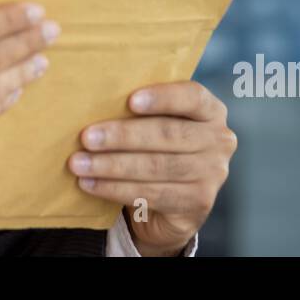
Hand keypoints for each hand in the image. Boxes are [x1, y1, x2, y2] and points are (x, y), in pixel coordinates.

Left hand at [68, 81, 235, 256]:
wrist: (171, 202)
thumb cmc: (157, 148)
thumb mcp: (156, 123)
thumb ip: (139, 108)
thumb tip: (92, 97)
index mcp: (211, 110)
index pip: (192, 97)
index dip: (162, 98)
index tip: (130, 101)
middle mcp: (220, 140)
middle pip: (167, 134)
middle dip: (122, 136)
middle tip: (86, 137)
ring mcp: (213, 174)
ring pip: (156, 166)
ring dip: (112, 165)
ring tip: (79, 163)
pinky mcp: (198, 202)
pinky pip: (152, 194)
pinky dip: (115, 188)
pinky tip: (91, 184)